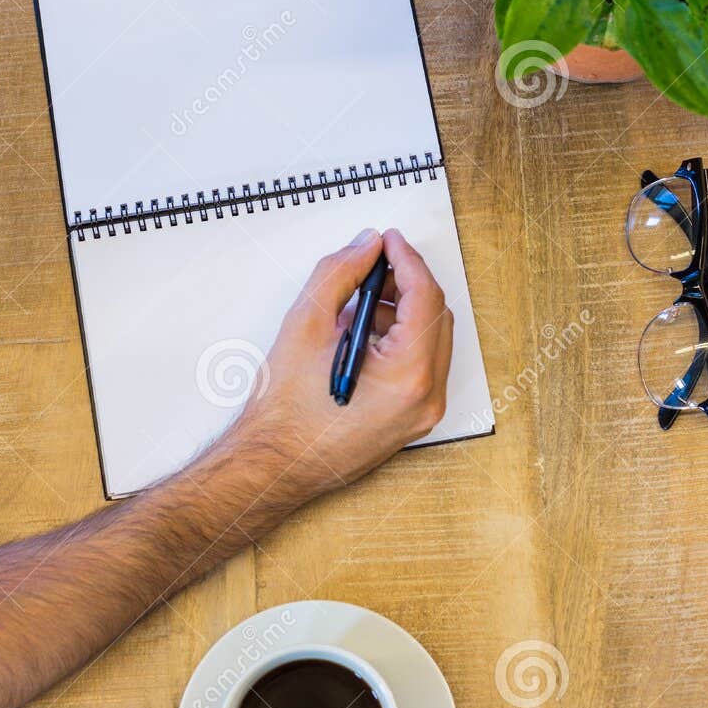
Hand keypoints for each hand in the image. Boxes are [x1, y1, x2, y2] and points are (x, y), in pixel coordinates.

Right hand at [224, 226, 452, 502]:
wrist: (272, 466)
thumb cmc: (284, 413)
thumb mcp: (307, 325)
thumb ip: (341, 273)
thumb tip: (367, 247)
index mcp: (409, 375)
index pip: (424, 297)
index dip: (406, 260)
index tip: (388, 241)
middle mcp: (425, 398)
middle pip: (435, 317)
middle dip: (406, 284)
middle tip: (374, 264)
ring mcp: (421, 413)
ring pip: (430, 341)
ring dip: (401, 312)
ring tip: (356, 304)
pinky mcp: (411, 420)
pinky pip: (419, 366)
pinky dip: (398, 341)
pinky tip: (359, 335)